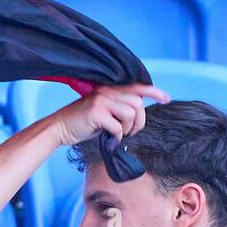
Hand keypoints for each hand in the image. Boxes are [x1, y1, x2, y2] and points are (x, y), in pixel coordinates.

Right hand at [48, 83, 169, 146]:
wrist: (59, 128)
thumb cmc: (83, 123)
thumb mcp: (104, 112)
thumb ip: (120, 108)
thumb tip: (139, 113)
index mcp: (110, 89)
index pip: (137, 86)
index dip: (154, 92)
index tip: (167, 98)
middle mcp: (107, 91)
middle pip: (138, 105)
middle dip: (139, 122)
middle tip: (130, 133)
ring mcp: (101, 100)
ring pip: (130, 114)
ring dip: (128, 130)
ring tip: (119, 135)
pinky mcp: (96, 112)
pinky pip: (118, 127)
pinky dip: (117, 137)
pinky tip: (110, 140)